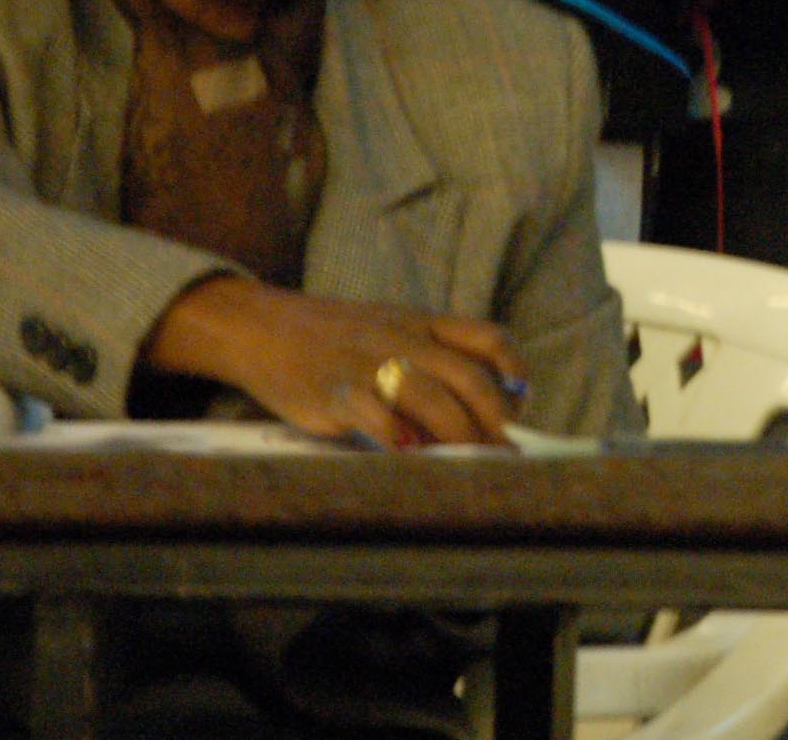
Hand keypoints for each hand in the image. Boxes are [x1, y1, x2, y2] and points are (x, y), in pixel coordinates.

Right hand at [143, 275, 527, 447]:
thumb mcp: (391, 330)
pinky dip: (400, 438)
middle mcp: (403, 338)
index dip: (513, 369)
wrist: (264, 327)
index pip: (486, 337)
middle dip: (492, 421)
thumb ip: (431, 360)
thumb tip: (476, 416)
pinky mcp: (336, 391)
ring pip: (431, 397)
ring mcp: (370, 363)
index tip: (523, 401)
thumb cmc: (337, 339)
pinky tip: (412, 456)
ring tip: (470, 465)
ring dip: (458, 437)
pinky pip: (376, 414)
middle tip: (503, 455)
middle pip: (467, 377)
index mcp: (422, 322)